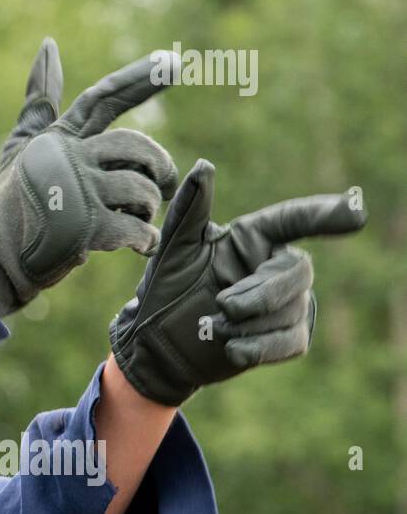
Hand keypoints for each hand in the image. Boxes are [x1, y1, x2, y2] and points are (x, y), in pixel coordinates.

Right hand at [0, 37, 179, 316]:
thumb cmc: (8, 203)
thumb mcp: (20, 149)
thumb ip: (39, 105)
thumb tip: (48, 48)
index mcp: (57, 138)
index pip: (104, 98)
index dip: (140, 80)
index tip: (173, 62)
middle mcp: (67, 157)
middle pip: (136, 145)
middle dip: (158, 165)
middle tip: (162, 185)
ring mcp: (77, 190)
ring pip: (141, 187)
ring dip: (147, 208)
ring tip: (138, 220)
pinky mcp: (85, 226)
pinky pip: (137, 228)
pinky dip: (144, 239)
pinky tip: (140, 246)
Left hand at [109, 159, 366, 405]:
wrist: (158, 341)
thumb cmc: (167, 287)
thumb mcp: (174, 248)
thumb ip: (191, 209)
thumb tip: (203, 166)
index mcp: (254, 237)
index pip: (295, 219)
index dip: (325, 214)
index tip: (355, 212)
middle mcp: (277, 265)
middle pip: (298, 271)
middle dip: (261, 292)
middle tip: (222, 305)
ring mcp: (288, 302)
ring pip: (292, 309)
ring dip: (249, 322)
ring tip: (213, 326)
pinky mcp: (287, 337)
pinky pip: (291, 340)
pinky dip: (260, 347)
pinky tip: (231, 348)